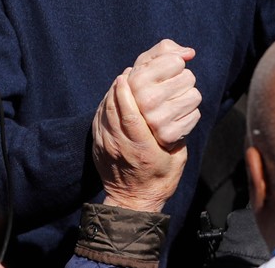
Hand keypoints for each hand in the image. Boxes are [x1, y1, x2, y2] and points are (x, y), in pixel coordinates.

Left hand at [92, 73, 189, 212]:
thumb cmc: (160, 180)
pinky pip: (99, 118)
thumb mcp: (176, 157)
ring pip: (104, 112)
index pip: (129, 115)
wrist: (133, 202)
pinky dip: (106, 104)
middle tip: (129, 72)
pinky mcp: (98, 145)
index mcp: (140, 148)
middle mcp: (119, 145)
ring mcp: (105, 145)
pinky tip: (114, 95)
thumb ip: (176, 133)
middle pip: (113, 108)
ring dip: (112, 93)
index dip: (126, 93)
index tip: (129, 75)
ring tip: (122, 80)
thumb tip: (175, 105)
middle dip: (119, 87)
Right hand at [126, 39, 201, 147]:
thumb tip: (190, 53)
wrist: (135, 124)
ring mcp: (157, 121)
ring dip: (187, 96)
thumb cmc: (145, 84)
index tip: (163, 73)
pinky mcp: (169, 135)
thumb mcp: (146, 63)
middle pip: (189, 77)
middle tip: (168, 89)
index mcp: (137, 80)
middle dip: (182, 80)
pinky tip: (174, 116)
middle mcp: (146, 101)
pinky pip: (196, 115)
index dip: (174, 64)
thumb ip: (165, 49)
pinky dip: (188, 114)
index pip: (177, 61)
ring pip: (195, 96)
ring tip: (171, 102)